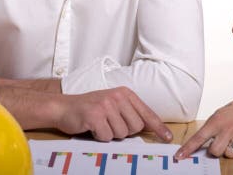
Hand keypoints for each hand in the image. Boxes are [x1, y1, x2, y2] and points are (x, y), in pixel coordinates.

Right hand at [52, 87, 171, 142]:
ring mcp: (107, 105)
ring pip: (121, 133)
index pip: (147, 113)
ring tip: (100, 125)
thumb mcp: (113, 105)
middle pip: (135, 127)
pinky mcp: (95, 115)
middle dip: (124, 132)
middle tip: (110, 125)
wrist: (64, 107)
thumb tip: (148, 128)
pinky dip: (99, 137)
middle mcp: (118, 97)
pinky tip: (92, 128)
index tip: (168, 138)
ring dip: (110, 135)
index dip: (158, 127)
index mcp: (125, 93)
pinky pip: (106, 136)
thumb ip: (129, 113)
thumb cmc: (90, 109)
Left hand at [175, 93, 232, 159]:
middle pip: (215, 151)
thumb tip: (199, 145)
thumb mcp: (219, 115)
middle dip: (217, 149)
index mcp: (216, 122)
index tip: (179, 156)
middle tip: (222, 140)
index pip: (198, 138)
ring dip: (230, 149)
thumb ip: (210, 129)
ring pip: (229, 155)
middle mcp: (227, 129)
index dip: (188, 148)